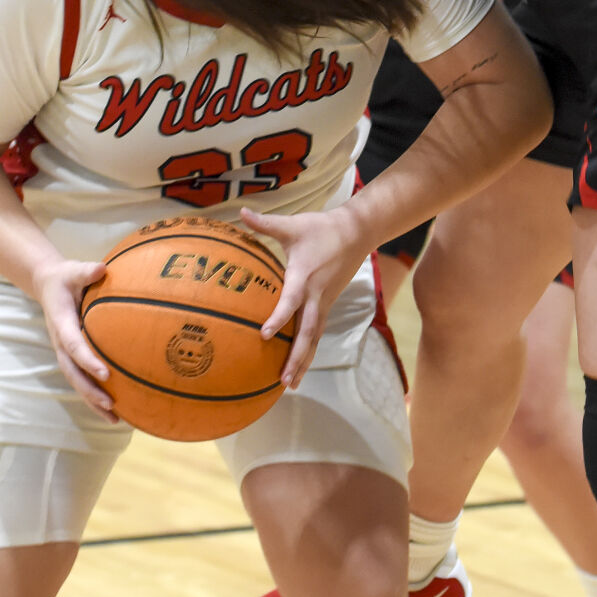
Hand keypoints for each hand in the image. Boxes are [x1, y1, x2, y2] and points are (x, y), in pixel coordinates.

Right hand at [34, 259, 119, 420]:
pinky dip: (95, 395)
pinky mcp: (72, 355)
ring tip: (115, 419)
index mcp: (62, 324)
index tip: (105, 373)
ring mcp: (65, 352)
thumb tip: (102, 268)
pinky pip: (82, 378)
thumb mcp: (72, 270)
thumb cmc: (65, 277)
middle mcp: (61, 343)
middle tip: (111, 404)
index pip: (74, 346)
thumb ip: (86, 271)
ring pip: (77, 382)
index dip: (88, 360)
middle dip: (90, 391)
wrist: (48, 285)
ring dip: (93, 401)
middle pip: (74, 373)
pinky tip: (115, 409)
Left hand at [240, 205, 367, 391]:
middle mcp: (316, 296)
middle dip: (296, 357)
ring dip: (303, 361)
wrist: (357, 233)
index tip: (264, 335)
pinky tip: (299, 366)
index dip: (279, 318)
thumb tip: (240, 212)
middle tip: (283, 380)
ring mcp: (324, 303)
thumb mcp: (293, 225)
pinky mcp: (327, 305)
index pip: (291, 302)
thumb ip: (265, 223)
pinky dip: (309, 350)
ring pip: (314, 337)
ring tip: (290, 384)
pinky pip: (317, 332)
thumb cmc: (321, 229)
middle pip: (307, 332)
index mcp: (304, 277)